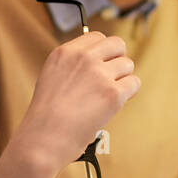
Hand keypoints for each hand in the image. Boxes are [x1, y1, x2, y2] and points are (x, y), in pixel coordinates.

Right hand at [12, 31, 139, 175]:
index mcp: (64, 53)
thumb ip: (74, 66)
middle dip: (118, 60)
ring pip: (128, 64)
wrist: (43, 140)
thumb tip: (101, 63)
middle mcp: (83, 58)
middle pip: (117, 44)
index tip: (103, 65)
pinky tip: (115, 104)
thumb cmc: (46, 118)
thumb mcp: (51, 78)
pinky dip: (129, 94)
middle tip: (112, 78)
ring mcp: (99, 74)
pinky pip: (134, 83)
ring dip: (123, 79)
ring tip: (109, 96)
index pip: (97, 36)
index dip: (104, 52)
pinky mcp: (113, 93)